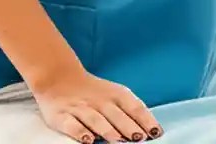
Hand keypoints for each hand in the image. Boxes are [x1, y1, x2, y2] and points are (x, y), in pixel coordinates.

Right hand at [31, 67, 161, 142]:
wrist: (59, 78)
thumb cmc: (95, 92)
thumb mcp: (116, 94)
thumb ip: (131, 110)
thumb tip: (149, 129)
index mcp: (117, 95)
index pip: (135, 107)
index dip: (146, 120)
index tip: (156, 132)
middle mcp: (100, 101)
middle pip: (117, 115)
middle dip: (129, 127)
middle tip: (139, 139)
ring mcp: (80, 108)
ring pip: (96, 120)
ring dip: (108, 131)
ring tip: (119, 141)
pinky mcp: (61, 116)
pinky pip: (71, 125)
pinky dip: (80, 132)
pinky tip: (88, 141)